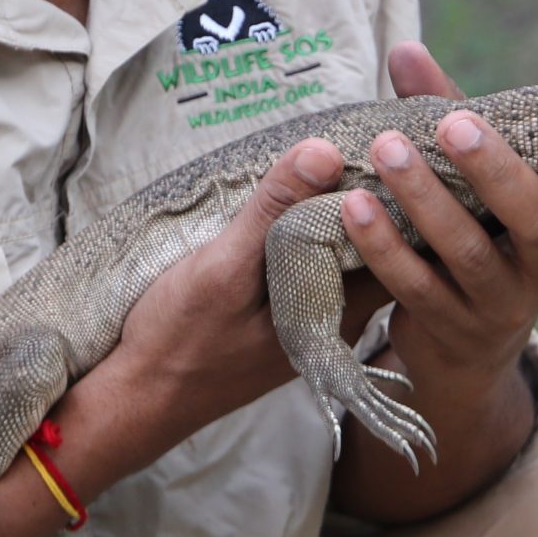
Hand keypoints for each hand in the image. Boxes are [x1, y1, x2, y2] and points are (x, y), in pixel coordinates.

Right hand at [83, 139, 389, 481]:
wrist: (137, 398)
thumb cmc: (179, 339)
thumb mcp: (223, 266)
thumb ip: (274, 212)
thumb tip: (327, 152)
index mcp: (336, 313)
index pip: (396, 246)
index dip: (400, 195)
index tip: (393, 145)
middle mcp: (334, 318)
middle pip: (374, 247)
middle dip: (374, 195)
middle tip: (372, 137)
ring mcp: (309, 317)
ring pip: (344, 253)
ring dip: (340, 209)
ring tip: (339, 151)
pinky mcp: (283, 313)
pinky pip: (315, 262)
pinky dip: (313, 228)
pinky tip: (301, 198)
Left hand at [348, 42, 537, 391]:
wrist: (462, 348)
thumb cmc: (480, 231)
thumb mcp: (479, 179)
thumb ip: (452, 114)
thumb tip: (406, 50)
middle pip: (536, 225)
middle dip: (496, 172)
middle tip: (455, 123)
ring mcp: (500, 305)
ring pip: (467, 253)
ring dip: (426, 198)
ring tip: (387, 149)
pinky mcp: (449, 328)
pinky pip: (415, 286)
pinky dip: (385, 245)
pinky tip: (355, 206)